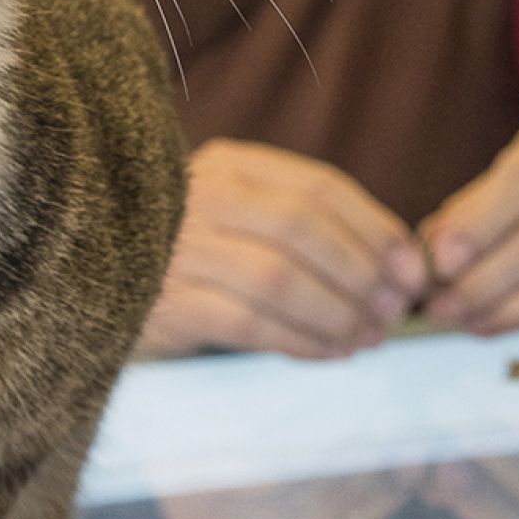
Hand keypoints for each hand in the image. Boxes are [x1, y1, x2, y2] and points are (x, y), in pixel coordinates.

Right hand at [140, 140, 428, 361]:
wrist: (106, 293)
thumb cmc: (203, 257)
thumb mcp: (248, 221)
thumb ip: (310, 231)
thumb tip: (400, 268)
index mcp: (231, 165)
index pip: (318, 187)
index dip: (376, 230)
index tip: (412, 271)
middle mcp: (199, 195)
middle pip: (302, 228)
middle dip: (361, 275)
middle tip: (393, 313)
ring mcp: (177, 248)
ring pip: (278, 278)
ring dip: (336, 314)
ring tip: (366, 339)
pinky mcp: (165, 303)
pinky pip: (248, 323)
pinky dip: (299, 341)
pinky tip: (327, 353)